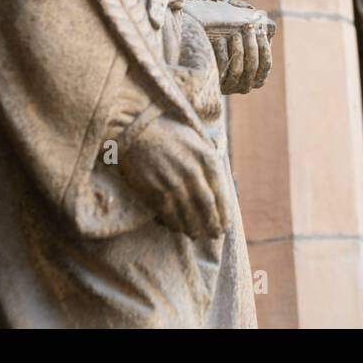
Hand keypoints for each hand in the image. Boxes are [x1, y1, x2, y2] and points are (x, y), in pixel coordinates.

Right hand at [118, 114, 231, 238]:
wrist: (137, 128)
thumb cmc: (169, 133)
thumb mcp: (197, 140)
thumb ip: (208, 162)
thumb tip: (218, 186)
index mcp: (206, 158)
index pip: (220, 192)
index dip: (224, 212)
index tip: (226, 224)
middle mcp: (192, 172)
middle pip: (207, 206)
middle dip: (213, 224)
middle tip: (215, 235)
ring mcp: (173, 183)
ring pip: (188, 214)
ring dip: (194, 228)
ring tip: (196, 234)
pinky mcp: (155, 190)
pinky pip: (168, 214)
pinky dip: (174, 224)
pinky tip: (177, 229)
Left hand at [211, 18, 273, 93]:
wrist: (204, 69)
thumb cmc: (229, 52)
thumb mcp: (245, 50)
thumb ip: (256, 43)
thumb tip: (265, 28)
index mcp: (258, 80)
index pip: (266, 64)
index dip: (264, 47)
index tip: (260, 30)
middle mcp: (246, 87)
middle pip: (252, 66)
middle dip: (251, 45)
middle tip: (248, 28)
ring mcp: (231, 87)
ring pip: (238, 69)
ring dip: (238, 48)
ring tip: (235, 33)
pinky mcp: (216, 84)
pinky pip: (222, 67)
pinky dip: (222, 51)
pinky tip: (221, 39)